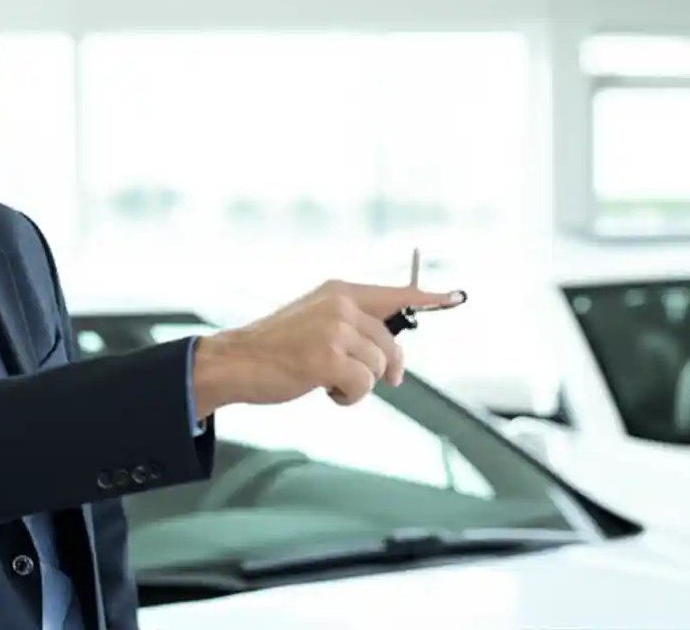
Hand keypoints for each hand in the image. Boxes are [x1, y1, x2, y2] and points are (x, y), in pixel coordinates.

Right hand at [191, 279, 465, 416]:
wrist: (234, 362)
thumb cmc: (274, 348)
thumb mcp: (315, 320)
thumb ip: (351, 325)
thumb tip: (390, 353)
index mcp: (339, 291)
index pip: (395, 293)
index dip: (428, 298)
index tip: (455, 297)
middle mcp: (341, 305)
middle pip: (390, 344)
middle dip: (383, 368)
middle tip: (360, 380)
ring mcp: (334, 330)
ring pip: (376, 368)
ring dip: (356, 385)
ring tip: (324, 380)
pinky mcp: (327, 357)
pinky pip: (363, 386)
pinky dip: (347, 397)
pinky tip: (323, 391)